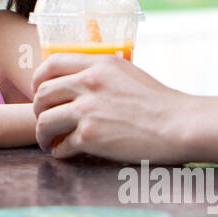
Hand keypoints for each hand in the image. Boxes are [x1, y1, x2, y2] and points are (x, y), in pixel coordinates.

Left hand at [31, 54, 189, 160]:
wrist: (180, 124)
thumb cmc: (159, 102)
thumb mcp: (127, 72)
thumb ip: (100, 74)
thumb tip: (76, 83)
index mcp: (99, 63)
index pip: (52, 63)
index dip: (38, 78)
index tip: (37, 90)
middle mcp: (89, 83)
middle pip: (42, 94)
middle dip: (38, 110)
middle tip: (43, 120)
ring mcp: (88, 110)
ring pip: (44, 121)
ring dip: (43, 135)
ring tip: (49, 142)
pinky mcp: (91, 136)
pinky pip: (62, 146)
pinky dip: (60, 152)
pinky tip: (65, 153)